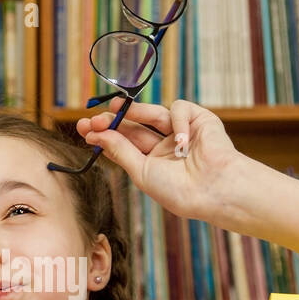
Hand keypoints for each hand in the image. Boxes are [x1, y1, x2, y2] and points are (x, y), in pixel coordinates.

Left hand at [76, 97, 271, 228]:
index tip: (84, 128)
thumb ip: (120, 152)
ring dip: (134, 111)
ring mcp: (179, 132)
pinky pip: (177, 109)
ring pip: (152, 114)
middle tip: (94, 117)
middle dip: (112, 121)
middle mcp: (163, 147)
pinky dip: (176, 121)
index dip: (103, 135)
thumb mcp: (142, 173)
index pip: (122, 144)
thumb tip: (96, 135)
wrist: (214, 190)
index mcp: (151, 163)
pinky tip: (180, 141)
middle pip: (132, 127)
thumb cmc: (180, 191)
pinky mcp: (198, 119)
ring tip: (120, 108)